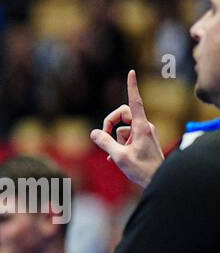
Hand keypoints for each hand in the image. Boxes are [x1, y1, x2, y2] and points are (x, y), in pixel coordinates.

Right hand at [89, 69, 165, 187]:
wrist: (158, 179)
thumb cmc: (141, 169)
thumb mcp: (119, 157)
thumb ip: (105, 143)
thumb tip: (93, 132)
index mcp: (141, 127)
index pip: (135, 102)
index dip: (132, 86)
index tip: (131, 72)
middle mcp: (144, 127)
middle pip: (123, 114)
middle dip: (110, 123)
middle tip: (101, 137)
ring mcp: (143, 134)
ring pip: (122, 129)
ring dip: (114, 140)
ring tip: (115, 156)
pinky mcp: (142, 141)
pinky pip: (125, 138)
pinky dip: (118, 145)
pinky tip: (116, 159)